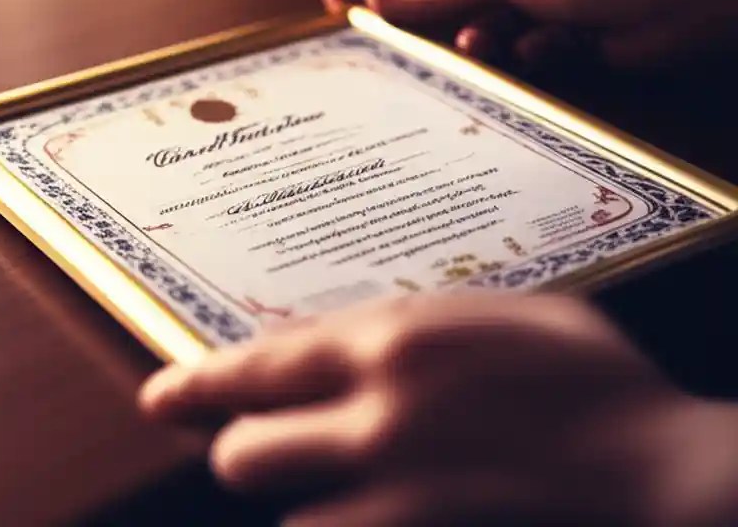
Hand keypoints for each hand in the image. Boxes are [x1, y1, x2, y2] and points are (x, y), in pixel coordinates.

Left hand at [139, 294, 737, 525]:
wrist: (664, 478)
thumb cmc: (596, 387)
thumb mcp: (501, 317)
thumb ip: (410, 326)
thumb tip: (338, 343)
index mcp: (394, 341)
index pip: (258, 364)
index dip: (197, 384)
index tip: (160, 399)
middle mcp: (377, 416)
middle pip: (244, 452)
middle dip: (248, 456)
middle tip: (272, 453)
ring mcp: (394, 495)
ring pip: (288, 517)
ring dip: (310, 508)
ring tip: (366, 494)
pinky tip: (384, 519)